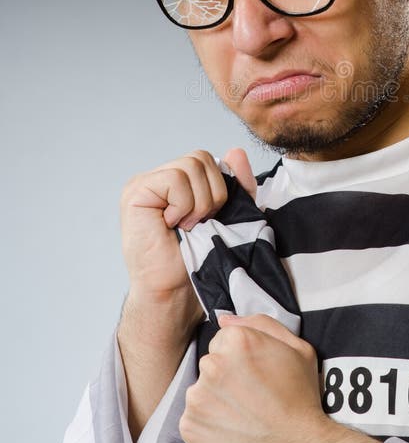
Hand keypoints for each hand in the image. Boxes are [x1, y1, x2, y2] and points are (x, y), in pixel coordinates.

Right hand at [120, 146, 256, 310]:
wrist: (175, 291)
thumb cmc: (199, 260)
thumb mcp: (228, 216)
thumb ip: (236, 184)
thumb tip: (237, 151)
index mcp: (177, 181)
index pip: (207, 160)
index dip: (220, 187)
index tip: (212, 218)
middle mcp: (158, 178)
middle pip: (201, 158)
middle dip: (212, 194)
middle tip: (199, 224)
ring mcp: (144, 183)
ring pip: (190, 166)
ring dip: (198, 203)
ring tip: (186, 226)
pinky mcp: (135, 192)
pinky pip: (174, 178)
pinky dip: (183, 205)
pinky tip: (172, 225)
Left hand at [179, 313, 325, 442]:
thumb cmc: (301, 400)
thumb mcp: (298, 349)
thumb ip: (261, 324)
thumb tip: (225, 320)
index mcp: (236, 340)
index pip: (224, 340)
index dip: (241, 358)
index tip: (256, 375)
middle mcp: (211, 365)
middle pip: (211, 364)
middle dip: (227, 378)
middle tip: (252, 398)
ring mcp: (197, 398)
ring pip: (201, 392)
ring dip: (216, 402)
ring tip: (244, 418)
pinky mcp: (190, 428)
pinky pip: (194, 420)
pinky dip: (209, 426)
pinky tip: (233, 432)